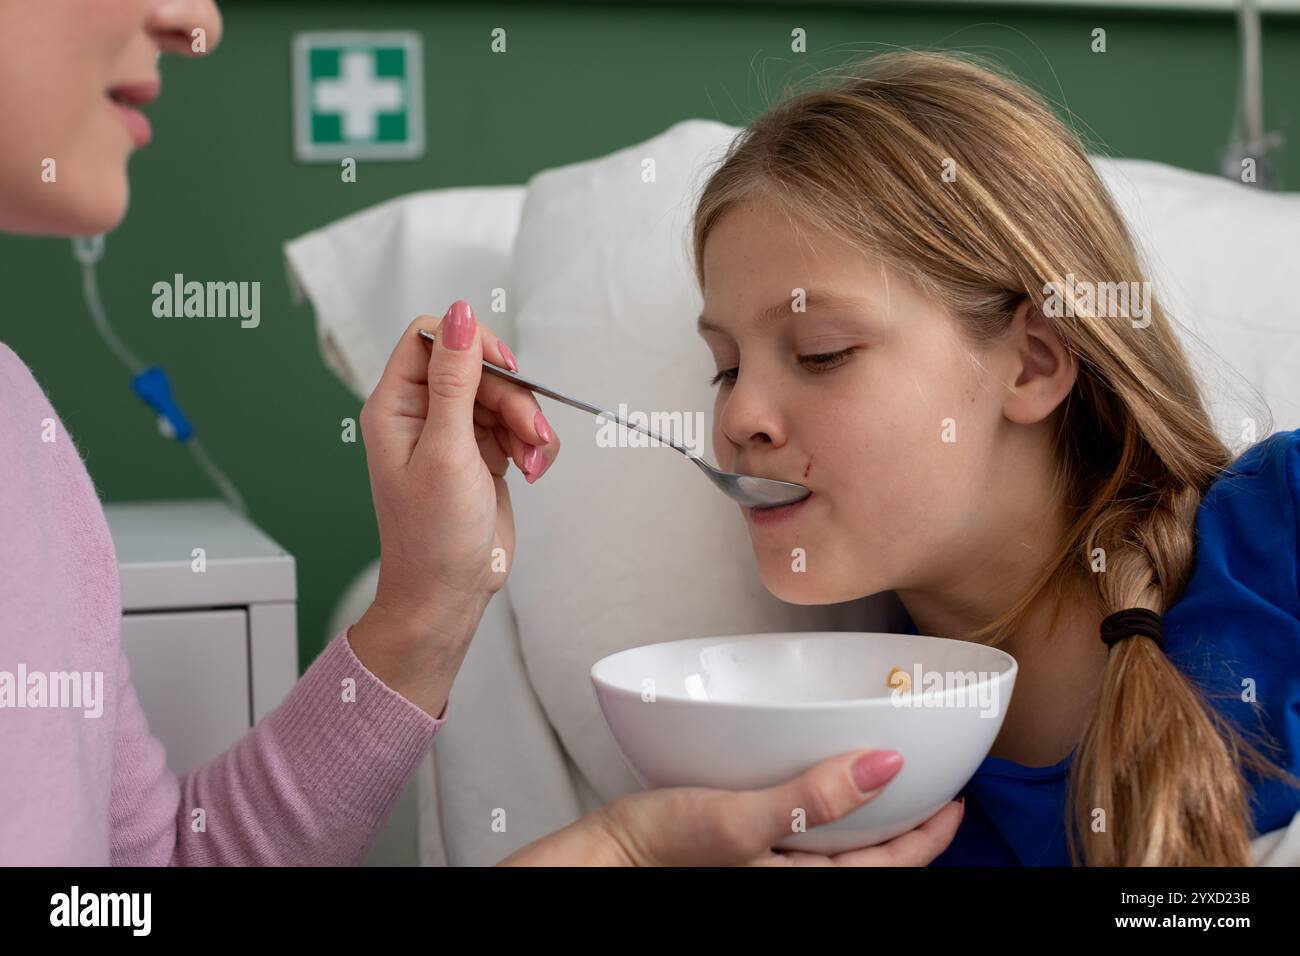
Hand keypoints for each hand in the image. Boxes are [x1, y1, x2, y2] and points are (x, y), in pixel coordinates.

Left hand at [348, 301, 559, 714]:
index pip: (431, 339)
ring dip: (527, 424)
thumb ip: (455, 381)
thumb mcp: (447, 451)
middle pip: (478, 367)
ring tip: (530, 460)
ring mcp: (454, 434)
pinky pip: (517, 425)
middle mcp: (422, 414)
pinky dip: (532, 444)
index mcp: (396, 406)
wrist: (450, 594)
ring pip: (504, 396)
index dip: (471, 345)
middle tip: (527, 431)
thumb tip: (460, 317)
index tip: (503, 369)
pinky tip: (529, 470)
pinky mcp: (482, 453)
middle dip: (512, 397)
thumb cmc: (433, 537)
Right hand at [498, 749, 963, 865]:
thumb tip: (884, 768)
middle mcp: (794, 877)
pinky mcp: (750, 839)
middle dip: (907, 821)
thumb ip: (813, 798)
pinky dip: (828, 800)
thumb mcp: (743, 820)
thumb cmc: (661, 848)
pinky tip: (823, 772)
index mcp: (805, 885)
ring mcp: (773, 861)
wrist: (607, 853)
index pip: (892, 866)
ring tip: (890, 773)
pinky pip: (806, 826)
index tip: (958, 798)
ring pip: (842, 841)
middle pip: (873, 854)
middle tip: (935, 782)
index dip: (932, 834)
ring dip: (869, 809)